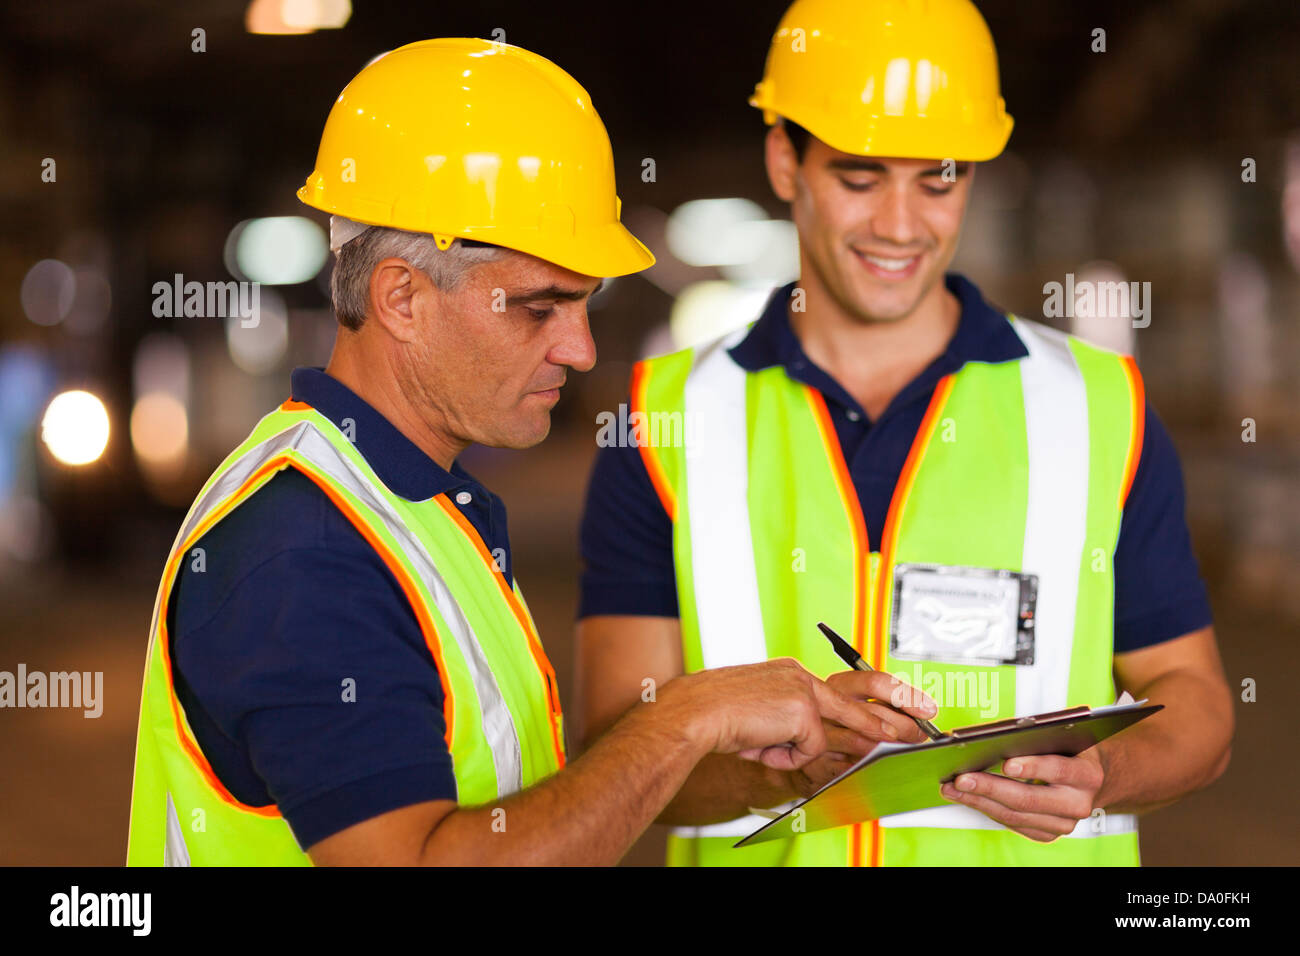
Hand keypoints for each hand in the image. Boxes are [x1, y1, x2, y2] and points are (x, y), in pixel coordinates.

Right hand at [661, 658, 885, 771]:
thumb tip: (814, 745)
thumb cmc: (718, 716)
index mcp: (790, 674)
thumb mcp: (762, 718)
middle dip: (896, 703)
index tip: (897, 700)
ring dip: (877, 732)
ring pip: (847, 721)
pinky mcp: (802, 711)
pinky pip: (809, 749)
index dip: (871, 696)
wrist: (697, 712)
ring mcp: (803, 691)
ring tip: (905, 737)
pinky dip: (787, 757)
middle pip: (860, 689)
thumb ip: (790, 727)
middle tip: (923, 713)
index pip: (841, 684)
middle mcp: (800, 676)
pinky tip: (765, 748)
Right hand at [784, 670, 936, 795]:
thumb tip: (914, 708)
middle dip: (907, 727)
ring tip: (902, 751)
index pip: (875, 682)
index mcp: (834, 685)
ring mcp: (817, 732)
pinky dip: (865, 767)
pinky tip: (875, 765)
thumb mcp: (836, 700)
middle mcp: (824, 704)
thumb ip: (869, 702)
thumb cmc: (813, 721)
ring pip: (864, 742)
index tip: (928, 708)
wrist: (769, 737)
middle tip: (920, 735)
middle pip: (877, 713)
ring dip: (890, 750)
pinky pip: (848, 766)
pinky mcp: (812, 759)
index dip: (906, 696)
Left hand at [939, 747, 1105, 841]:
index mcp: (1086, 774)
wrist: (1092, 780)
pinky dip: (988, 809)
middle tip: (962, 778)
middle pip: (1029, 798)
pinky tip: (969, 798)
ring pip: (1015, 815)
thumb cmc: (1071, 752)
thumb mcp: (1063, 738)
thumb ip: (1036, 739)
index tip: (1006, 764)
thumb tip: (994, 737)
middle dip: (991, 788)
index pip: (1058, 770)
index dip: (1032, 768)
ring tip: (954, 788)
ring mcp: (1063, 822)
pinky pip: (1013, 824)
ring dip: (980, 801)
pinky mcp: (1049, 833)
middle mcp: (1078, 803)